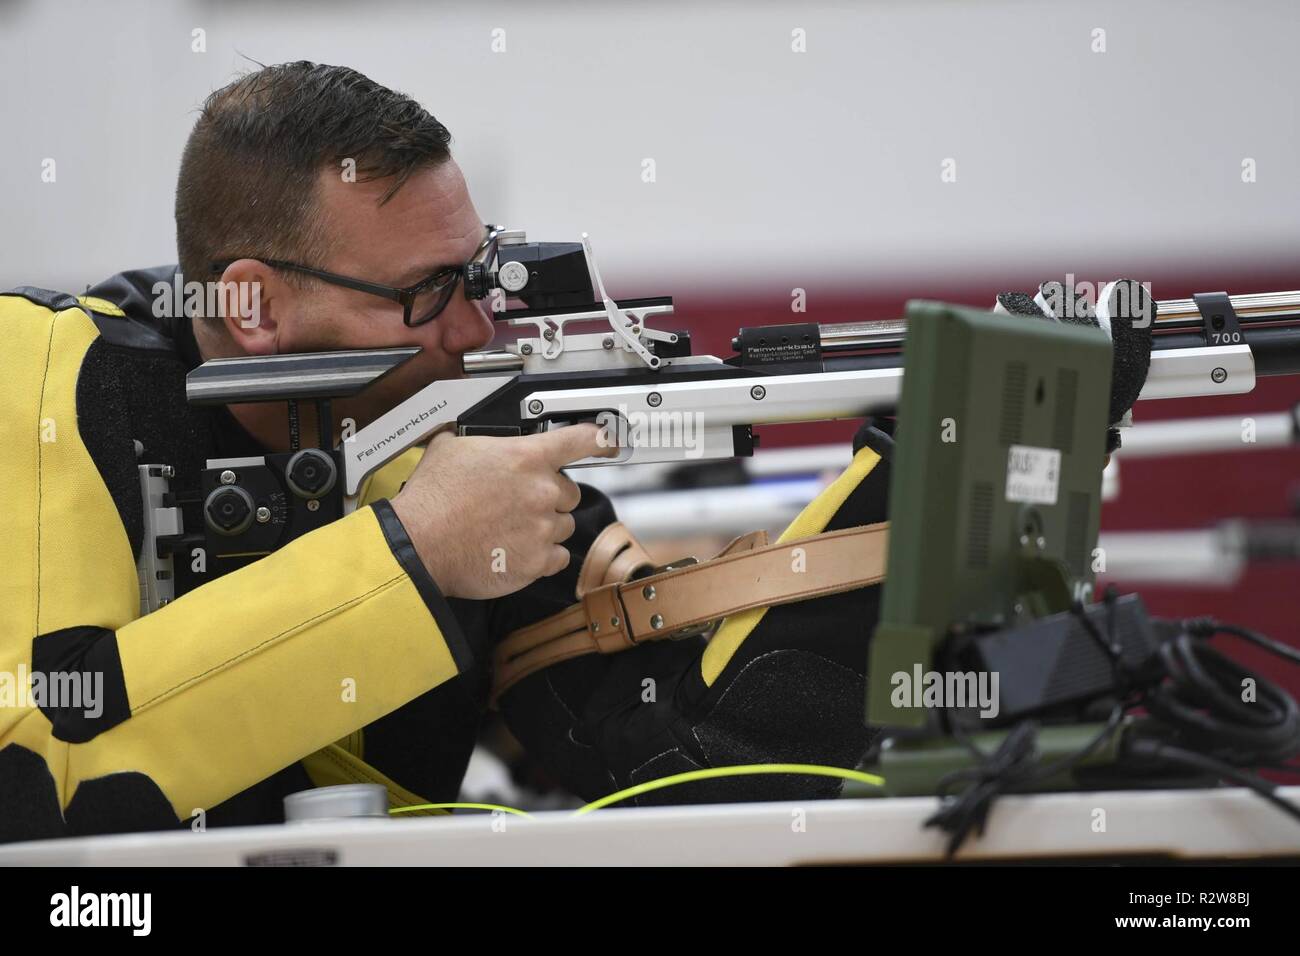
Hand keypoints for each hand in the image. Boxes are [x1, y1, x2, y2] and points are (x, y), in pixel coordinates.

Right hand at [391, 423, 614, 599]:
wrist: (419, 544)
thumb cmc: (431, 500)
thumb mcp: (450, 448)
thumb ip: (477, 440)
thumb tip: (474, 435)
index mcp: (525, 457)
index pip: (579, 440)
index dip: (599, 438)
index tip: (609, 439)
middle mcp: (541, 490)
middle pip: (569, 492)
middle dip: (549, 497)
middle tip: (518, 504)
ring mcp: (542, 527)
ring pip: (563, 525)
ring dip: (544, 527)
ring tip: (510, 529)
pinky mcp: (538, 560)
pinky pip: (557, 557)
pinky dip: (542, 556)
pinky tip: (515, 550)